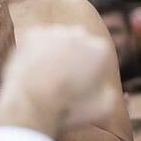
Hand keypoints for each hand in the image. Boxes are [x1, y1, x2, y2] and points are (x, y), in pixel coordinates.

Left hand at [0, 26, 118, 137]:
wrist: (31, 104)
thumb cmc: (70, 109)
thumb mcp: (104, 108)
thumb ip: (109, 91)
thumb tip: (108, 87)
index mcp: (101, 49)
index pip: (96, 55)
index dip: (88, 70)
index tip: (78, 83)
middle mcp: (80, 34)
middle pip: (78, 44)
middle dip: (72, 57)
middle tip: (61, 78)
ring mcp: (55, 31)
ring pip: (56, 40)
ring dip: (53, 52)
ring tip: (45, 74)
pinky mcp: (32, 34)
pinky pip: (36, 41)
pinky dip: (34, 52)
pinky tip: (32, 67)